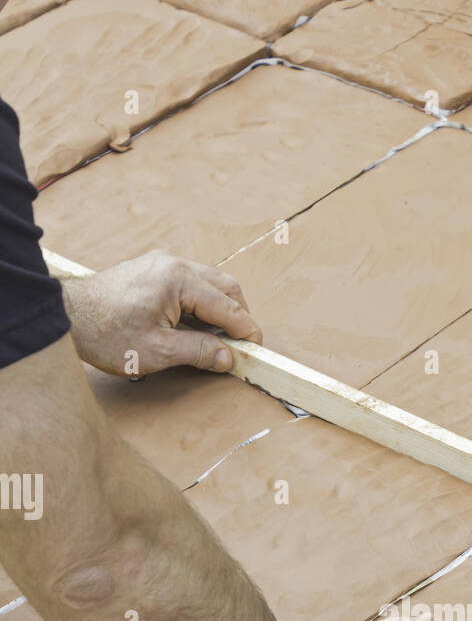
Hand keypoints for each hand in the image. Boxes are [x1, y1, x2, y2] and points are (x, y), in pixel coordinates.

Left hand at [62, 251, 261, 376]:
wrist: (66, 316)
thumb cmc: (105, 333)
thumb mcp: (157, 351)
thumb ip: (198, 351)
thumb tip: (228, 357)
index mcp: (178, 279)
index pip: (227, 305)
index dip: (246, 330)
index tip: (257, 350)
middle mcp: (173, 263)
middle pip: (224, 286)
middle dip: (238, 316)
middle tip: (242, 345)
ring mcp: (161, 264)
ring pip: (208, 283)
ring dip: (220, 310)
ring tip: (218, 340)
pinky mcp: (152, 270)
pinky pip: (189, 283)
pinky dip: (201, 304)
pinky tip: (195, 327)